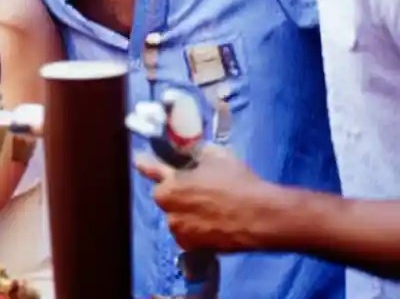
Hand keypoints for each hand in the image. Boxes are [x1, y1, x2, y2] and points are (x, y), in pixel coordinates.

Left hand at [135, 144, 280, 251]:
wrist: (261, 217)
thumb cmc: (238, 183)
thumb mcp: (217, 156)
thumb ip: (198, 153)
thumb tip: (194, 151)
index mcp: (169, 186)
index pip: (150, 171)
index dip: (145, 164)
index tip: (137, 160)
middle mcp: (169, 211)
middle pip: (166, 198)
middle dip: (177, 193)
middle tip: (199, 190)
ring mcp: (180, 232)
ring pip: (178, 218)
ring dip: (187, 214)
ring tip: (213, 210)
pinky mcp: (193, 248)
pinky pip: (189, 235)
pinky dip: (196, 230)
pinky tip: (214, 224)